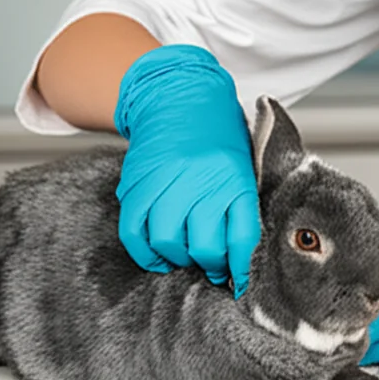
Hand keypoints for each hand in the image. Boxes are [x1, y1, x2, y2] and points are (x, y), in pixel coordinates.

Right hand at [113, 44, 260, 297]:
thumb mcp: (244, 165)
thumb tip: (239, 257)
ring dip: (177, 260)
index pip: (242, 237)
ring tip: (185, 258)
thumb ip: (242, 206)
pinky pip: (135, 232)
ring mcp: (166, 182)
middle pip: (204, 246)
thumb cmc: (220, 136)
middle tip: (212, 270)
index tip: (238, 283)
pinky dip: (146, 253)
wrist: (180, 96)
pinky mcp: (137, 184)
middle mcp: (201, 181)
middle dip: (209, 267)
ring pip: (168, 242)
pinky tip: (158, 257)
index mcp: (235, 178)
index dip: (241, 268)